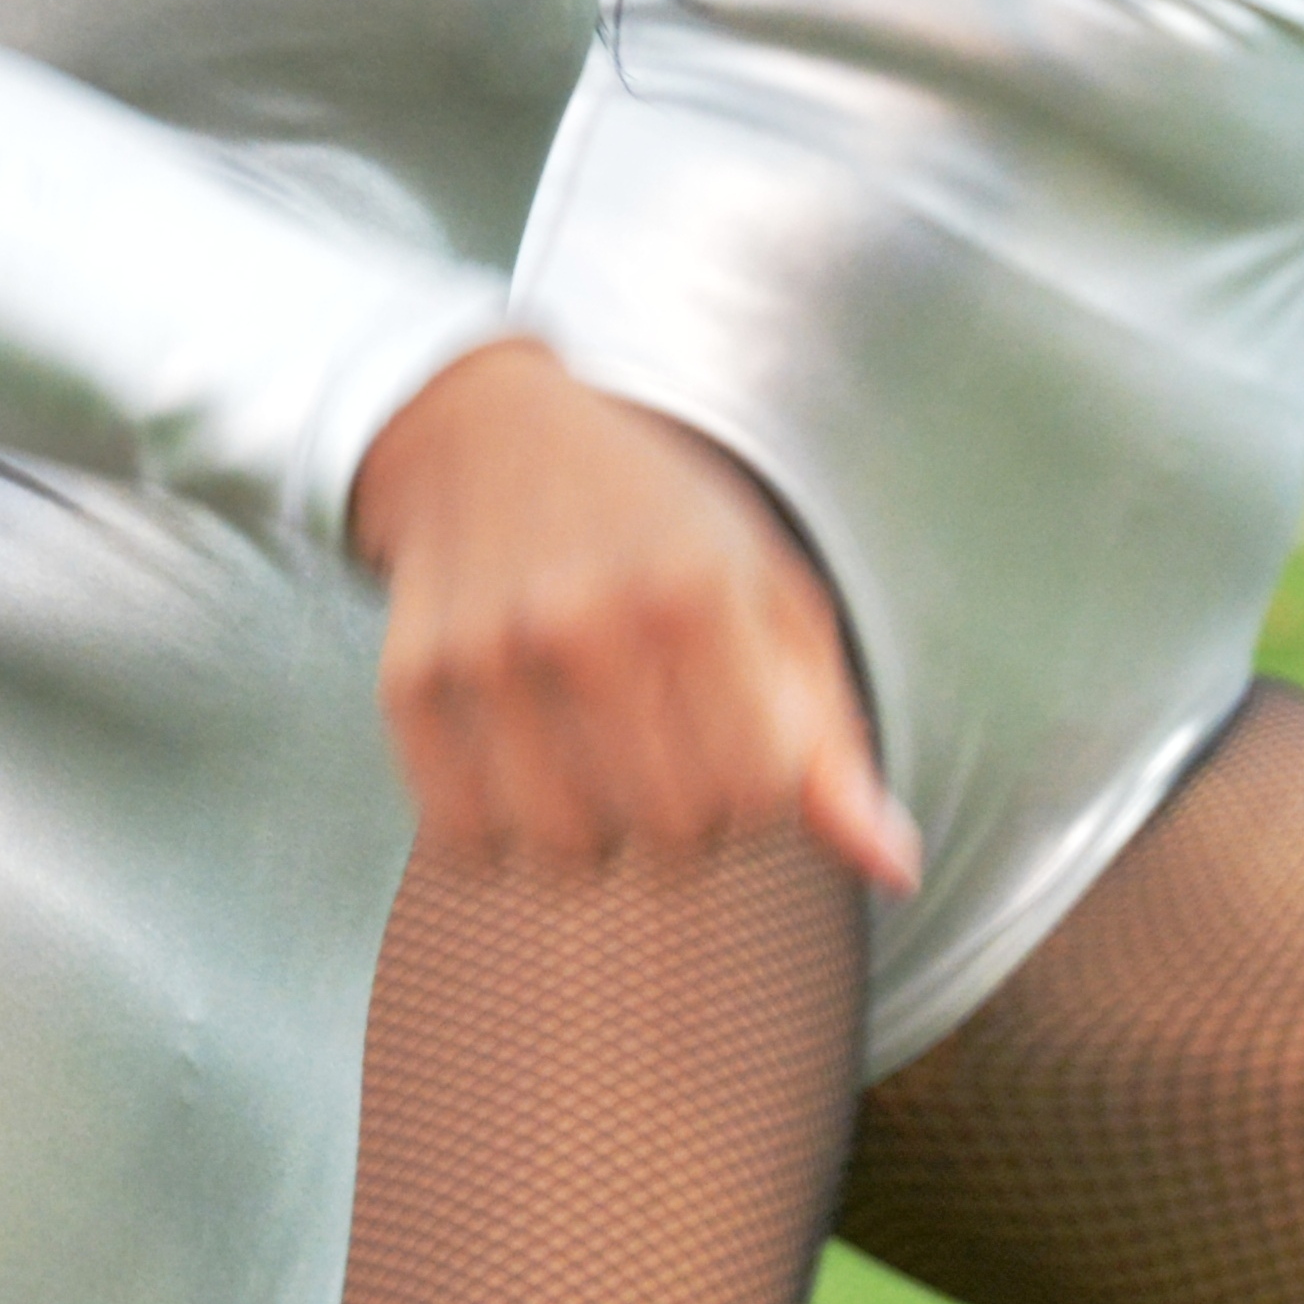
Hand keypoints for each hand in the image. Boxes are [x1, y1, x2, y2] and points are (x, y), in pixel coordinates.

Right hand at [341, 340, 917, 892]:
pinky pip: (467, 837)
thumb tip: (895, 871)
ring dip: (594, 831)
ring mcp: (484, 650)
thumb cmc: (648, 518)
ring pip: (566, 851)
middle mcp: (580, 615)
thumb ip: (831, 739)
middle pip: (669, 833)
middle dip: (684, 814)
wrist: (478, 431)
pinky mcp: (408, 681)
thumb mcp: (763, 589)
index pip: (758, 793)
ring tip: (595, 754)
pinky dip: (500, 830)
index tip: (735, 739)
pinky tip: (521, 762)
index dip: (758, 790)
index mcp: (690, 585)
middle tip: (664, 742)